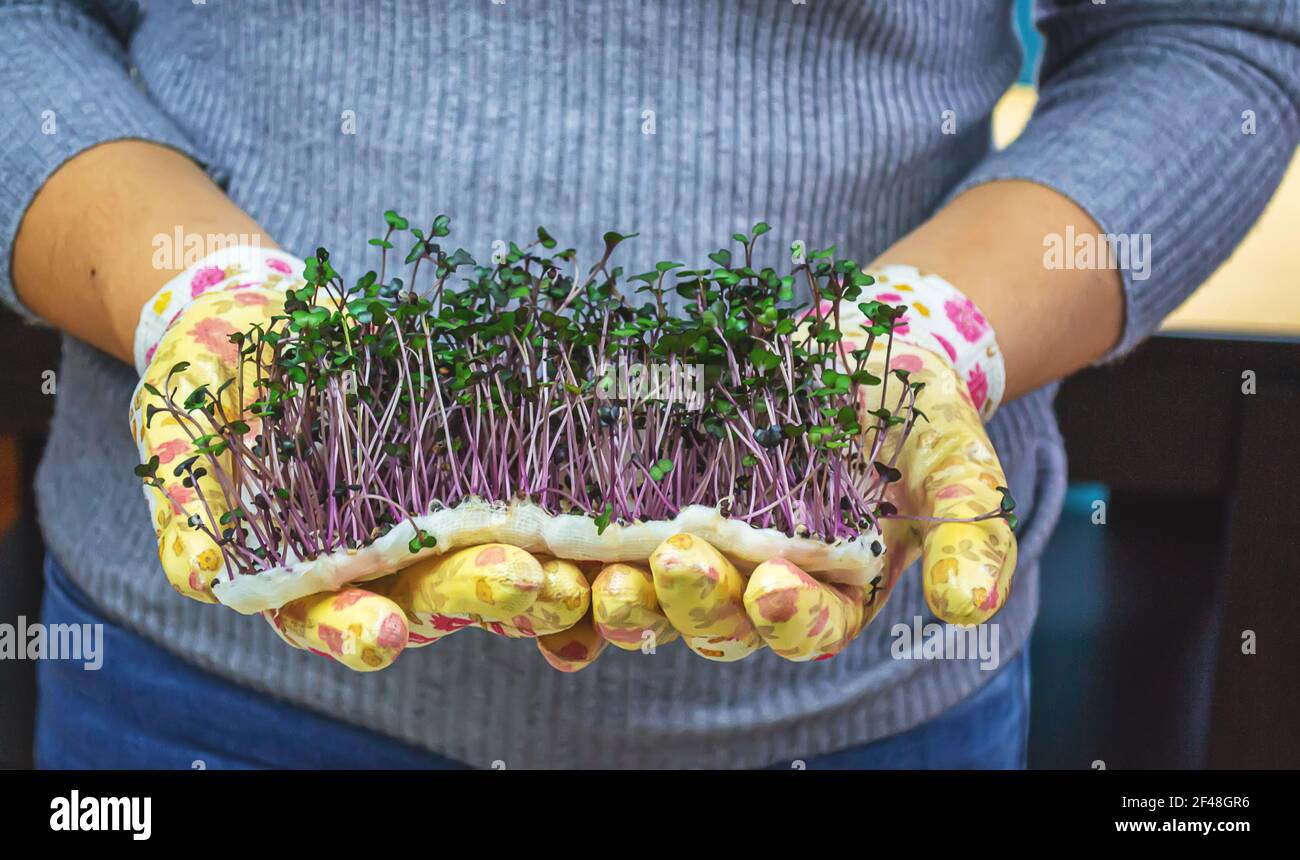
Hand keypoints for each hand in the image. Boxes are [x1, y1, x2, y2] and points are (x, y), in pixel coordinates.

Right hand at [132, 249, 597, 670]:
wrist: (254, 316)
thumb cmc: (202, 390)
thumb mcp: (177, 444)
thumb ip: (186, 513)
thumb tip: (199, 575)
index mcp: (302, 572)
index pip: (330, 619)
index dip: (353, 631)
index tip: (382, 636)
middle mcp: (375, 555)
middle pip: (431, 592)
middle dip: (475, 593)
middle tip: (521, 585)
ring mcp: (427, 507)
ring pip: (488, 549)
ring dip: (536, 565)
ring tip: (571, 568)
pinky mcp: (466, 455)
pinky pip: (516, 481)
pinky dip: (555, 496)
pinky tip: (595, 500)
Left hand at [584, 339, 1015, 663]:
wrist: (853, 351)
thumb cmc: (910, 414)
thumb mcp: (954, 462)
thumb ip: (966, 531)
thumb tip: (970, 605)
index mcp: (831, 594)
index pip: (810, 627)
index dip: (791, 615)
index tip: (774, 581)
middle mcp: (755, 588)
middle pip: (716, 623)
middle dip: (691, 601)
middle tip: (671, 562)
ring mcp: (694, 551)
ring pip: (646, 599)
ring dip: (613, 597)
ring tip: (588, 573)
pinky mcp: (642, 510)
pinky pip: (596, 552)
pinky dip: (562, 567)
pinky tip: (531, 559)